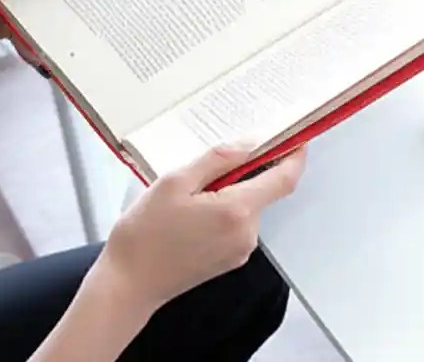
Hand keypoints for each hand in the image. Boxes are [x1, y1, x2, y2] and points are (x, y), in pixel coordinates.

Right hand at [102, 144, 306, 307]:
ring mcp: (240, 249)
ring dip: (229, 192)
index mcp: (236, 211)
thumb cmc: (145, 234)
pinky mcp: (231, 259)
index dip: (294, 156)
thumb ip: (217, 160)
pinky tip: (191, 213)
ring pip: (247, 206)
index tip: (294, 139)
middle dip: (244, 172)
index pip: (284, 179)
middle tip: (208, 165)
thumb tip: (249, 145)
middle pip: (263, 190)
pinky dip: (223, 210)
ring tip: (189, 194)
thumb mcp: (175, 182)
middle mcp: (246, 233)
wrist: (129, 283)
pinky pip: (236, 224)